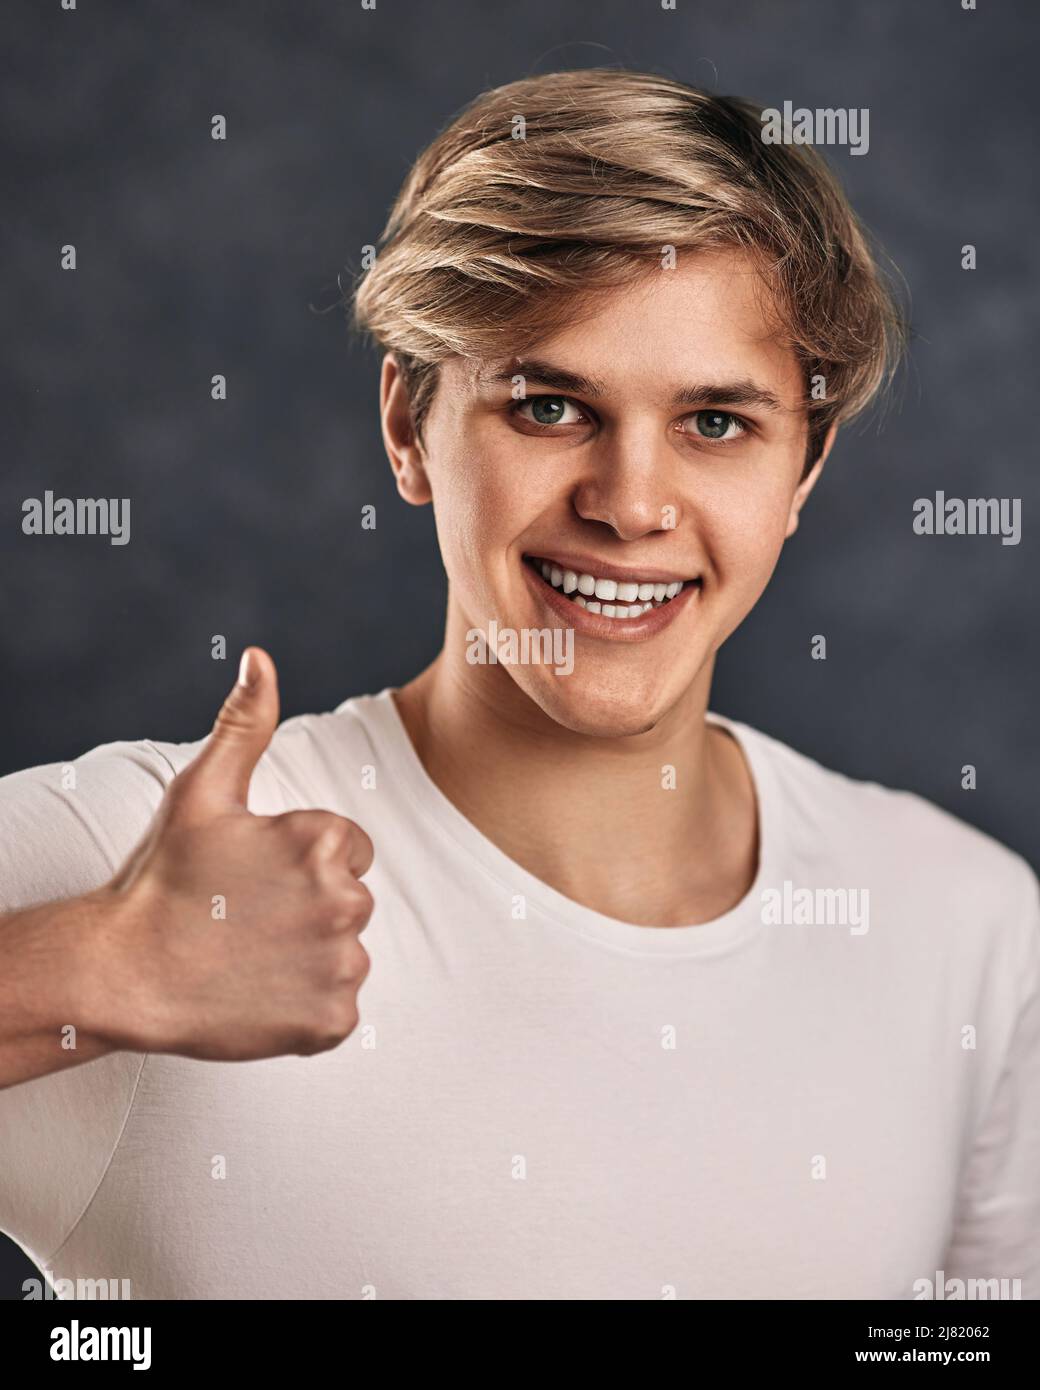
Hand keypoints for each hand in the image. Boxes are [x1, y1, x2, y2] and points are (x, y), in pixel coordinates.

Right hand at [92, 647, 373, 1060]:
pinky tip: (259, 994)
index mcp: (325, 842)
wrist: (127, 973)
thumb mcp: (202, 792)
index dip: (302, 864)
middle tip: (247, 919)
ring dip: (310, 958)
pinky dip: (306, 1008)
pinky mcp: (332, 1020)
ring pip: (345, 954)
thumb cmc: (165, 880)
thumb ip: (245, 724)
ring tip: (249, 956)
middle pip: (351, 901)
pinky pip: (338, 1010)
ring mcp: (340, 966)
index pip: (349, 850)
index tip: (254, 880)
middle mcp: (346, 902)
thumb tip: (260, 657)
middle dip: (310, 908)